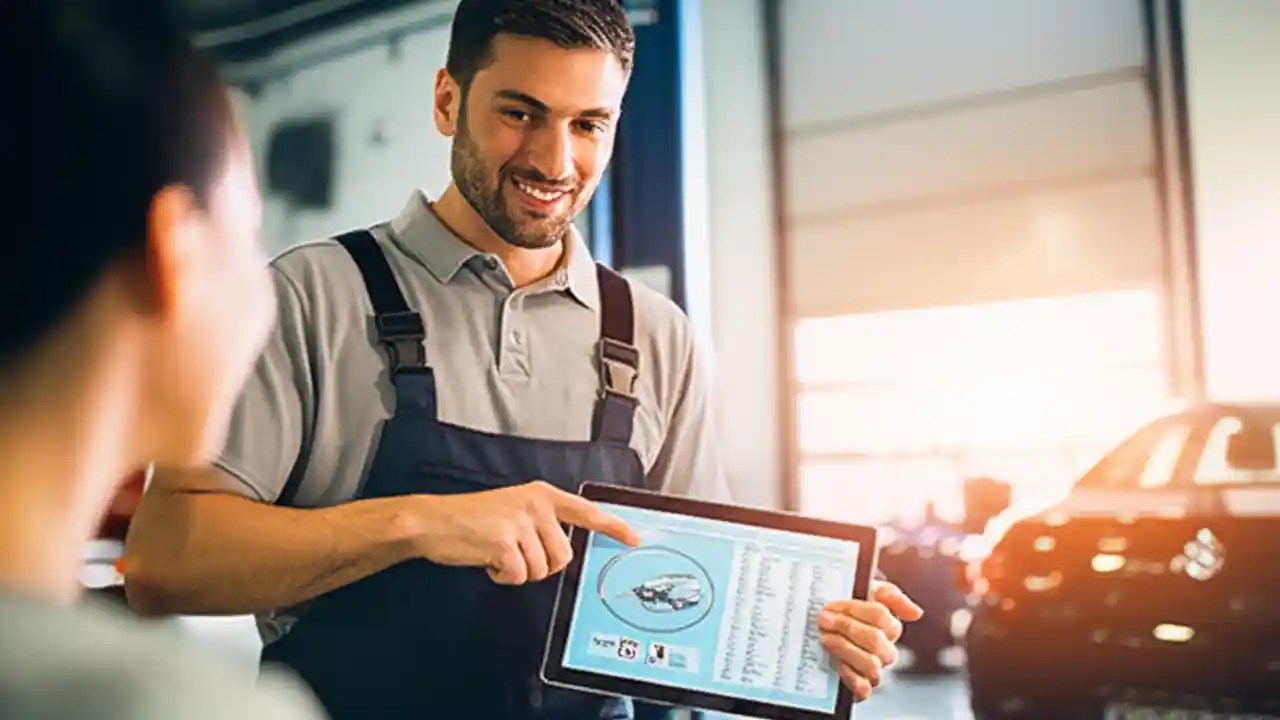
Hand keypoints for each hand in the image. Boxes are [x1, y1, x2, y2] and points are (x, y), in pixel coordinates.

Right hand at [413, 481, 640, 584]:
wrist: (433, 521)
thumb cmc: (471, 520)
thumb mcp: (513, 510)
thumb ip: (541, 524)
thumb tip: (563, 552)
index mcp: (541, 495)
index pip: (586, 511)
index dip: (612, 527)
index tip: (634, 538)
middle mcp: (535, 505)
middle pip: (562, 556)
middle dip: (539, 565)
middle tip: (512, 553)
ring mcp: (521, 523)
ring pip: (541, 570)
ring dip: (518, 571)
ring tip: (495, 552)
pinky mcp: (505, 543)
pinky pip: (519, 577)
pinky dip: (502, 577)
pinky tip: (487, 560)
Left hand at [817, 581, 923, 701]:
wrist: (825, 622)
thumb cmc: (847, 606)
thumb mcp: (867, 589)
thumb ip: (891, 595)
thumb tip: (916, 613)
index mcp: (889, 626)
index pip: (880, 616)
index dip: (854, 610)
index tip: (831, 606)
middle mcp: (884, 650)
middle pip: (876, 640)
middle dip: (847, 627)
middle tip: (823, 619)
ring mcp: (872, 669)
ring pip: (871, 665)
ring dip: (845, 649)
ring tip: (825, 638)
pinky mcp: (858, 687)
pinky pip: (863, 689)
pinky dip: (852, 678)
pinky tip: (837, 664)